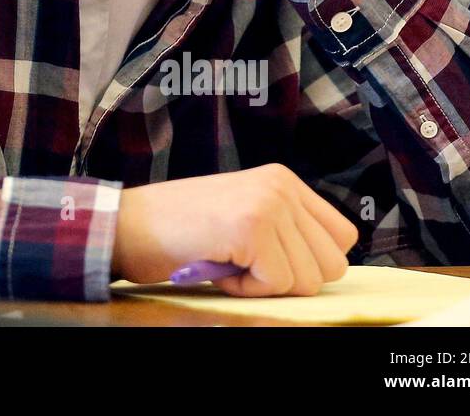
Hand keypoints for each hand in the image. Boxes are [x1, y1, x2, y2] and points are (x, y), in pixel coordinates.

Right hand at [112, 165, 358, 295]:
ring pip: (307, 279)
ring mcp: (269, 204)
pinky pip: (277, 284)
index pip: (341, 237)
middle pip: (332, 263)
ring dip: (267, 285)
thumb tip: (327, 267)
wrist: (127, 225)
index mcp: (283, 180)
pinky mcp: (253, 228)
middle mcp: (281, 186)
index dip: (307, 262)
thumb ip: (286, 230)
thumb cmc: (180, 230)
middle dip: (291, 278)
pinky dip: (248, 290)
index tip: (264, 258)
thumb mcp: (245, 216)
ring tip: (228, 261)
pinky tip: (219, 266)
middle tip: (244, 262)